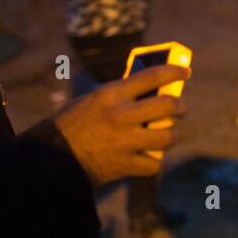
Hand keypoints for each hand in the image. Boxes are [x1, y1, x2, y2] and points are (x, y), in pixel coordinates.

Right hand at [54, 64, 189, 186]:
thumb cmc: (73, 124)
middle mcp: (121, 115)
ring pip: (168, 136)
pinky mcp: (124, 165)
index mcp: (111, 94)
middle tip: (181, 109)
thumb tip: (153, 90)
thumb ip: (121, 96)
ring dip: (171, 135)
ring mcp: (124, 141)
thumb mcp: (93, 100)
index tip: (185, 72)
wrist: (52, 156)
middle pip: (168, 105)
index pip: (152, 76)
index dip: (174, 72)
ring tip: (165, 135)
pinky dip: (153, 162)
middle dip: (180, 107)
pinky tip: (147, 159)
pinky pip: (154, 164)